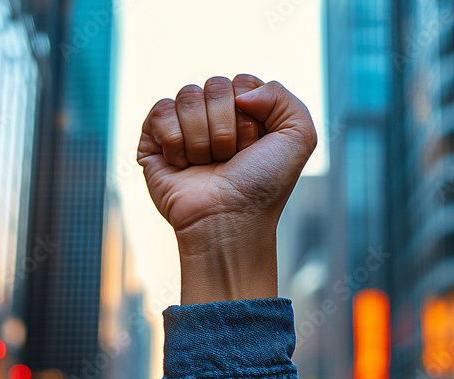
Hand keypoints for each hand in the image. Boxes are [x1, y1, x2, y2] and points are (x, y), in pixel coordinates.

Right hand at [137, 75, 316, 303]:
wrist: (229, 220)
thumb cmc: (263, 186)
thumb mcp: (299, 137)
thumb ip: (284, 96)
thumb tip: (240, 93)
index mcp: (247, 111)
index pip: (243, 82)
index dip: (250, 114)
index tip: (254, 147)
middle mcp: (215, 116)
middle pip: (215, 86)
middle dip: (226, 127)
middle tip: (230, 159)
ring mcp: (184, 126)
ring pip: (187, 96)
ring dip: (202, 138)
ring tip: (207, 165)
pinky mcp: (154, 139)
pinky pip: (160, 110)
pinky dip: (175, 140)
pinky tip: (182, 164)